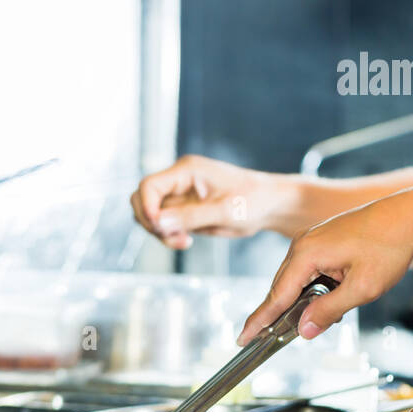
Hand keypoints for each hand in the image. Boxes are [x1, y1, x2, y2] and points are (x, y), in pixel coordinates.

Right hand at [129, 155, 293, 248]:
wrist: (270, 205)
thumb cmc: (255, 200)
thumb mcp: (225, 211)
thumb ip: (190, 216)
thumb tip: (158, 222)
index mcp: (187, 170)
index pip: (149, 185)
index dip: (147, 207)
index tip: (160, 228)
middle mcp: (180, 180)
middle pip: (142, 199)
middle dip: (151, 222)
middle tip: (173, 238)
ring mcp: (181, 195)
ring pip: (150, 214)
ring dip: (159, 231)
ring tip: (183, 241)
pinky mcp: (185, 209)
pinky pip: (164, 223)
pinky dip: (168, 235)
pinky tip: (186, 240)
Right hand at [236, 188, 412, 344]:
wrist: (408, 215)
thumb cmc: (388, 247)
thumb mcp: (363, 287)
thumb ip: (330, 311)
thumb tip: (302, 330)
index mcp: (307, 254)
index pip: (276, 296)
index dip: (259, 321)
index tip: (243, 339)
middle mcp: (302, 244)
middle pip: (282, 289)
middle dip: (282, 315)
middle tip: (277, 339)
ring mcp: (311, 239)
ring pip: (296, 281)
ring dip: (304, 302)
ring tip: (329, 314)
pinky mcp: (322, 240)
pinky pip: (308, 270)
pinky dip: (313, 288)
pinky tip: (335, 296)